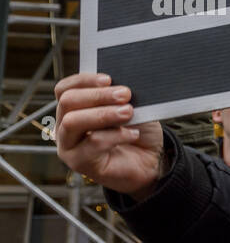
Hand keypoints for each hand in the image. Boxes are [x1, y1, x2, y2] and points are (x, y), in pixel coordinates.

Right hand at [55, 73, 164, 197]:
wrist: (150, 161)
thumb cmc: (137, 132)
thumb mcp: (132, 108)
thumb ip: (120, 98)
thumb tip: (120, 87)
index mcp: (73, 109)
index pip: (64, 89)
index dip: (84, 80)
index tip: (108, 79)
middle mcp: (64, 126)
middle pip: (67, 102)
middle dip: (98, 96)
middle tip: (125, 95)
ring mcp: (68, 146)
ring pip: (73, 122)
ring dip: (103, 114)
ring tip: (128, 112)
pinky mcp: (79, 163)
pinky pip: (92, 143)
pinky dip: (116, 135)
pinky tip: (133, 133)